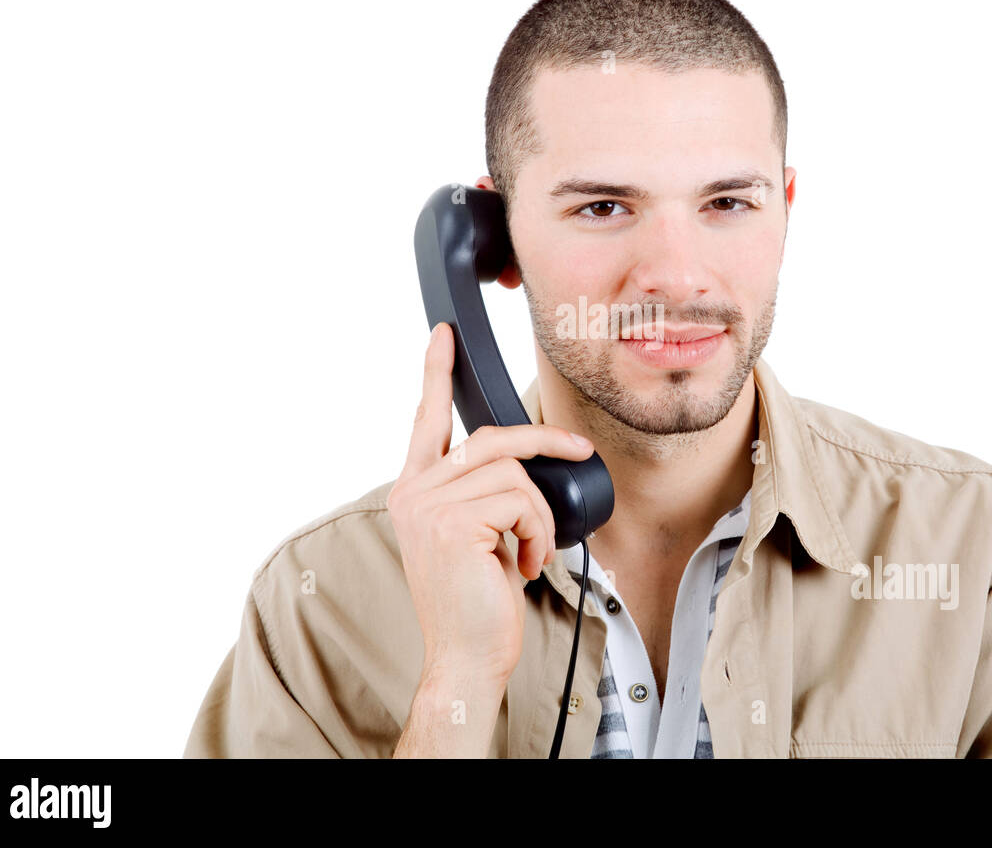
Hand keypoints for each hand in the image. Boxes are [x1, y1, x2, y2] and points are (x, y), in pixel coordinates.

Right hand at [387, 321, 595, 688]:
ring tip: (531, 549)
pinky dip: (537, 531)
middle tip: (578, 450)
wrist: (466, 656)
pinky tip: (524, 563)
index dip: (435, 372)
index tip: (443, 334)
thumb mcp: (475, 536)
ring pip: (513, 473)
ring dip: (539, 513)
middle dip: (543, 441)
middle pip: (490, 438)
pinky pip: (520, 500)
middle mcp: (413, 492)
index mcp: (414, 490)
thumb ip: (481, 493)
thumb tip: (524, 463)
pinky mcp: (454, 523)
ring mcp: (429, 506)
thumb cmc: (476, 602)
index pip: (425, 420)